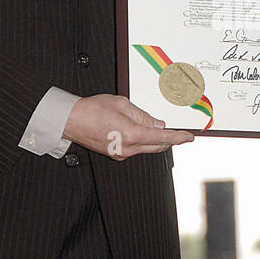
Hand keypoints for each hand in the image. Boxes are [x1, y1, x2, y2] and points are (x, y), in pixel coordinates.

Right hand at [63, 94, 194, 159]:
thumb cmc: (92, 110)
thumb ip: (143, 116)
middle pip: (157, 146)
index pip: (163, 137)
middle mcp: (127, 148)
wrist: (71, 121)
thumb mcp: (122, 104)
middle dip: (169, 140)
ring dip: (156, 140)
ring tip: (159, 128)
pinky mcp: (116, 154)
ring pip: (147, 148)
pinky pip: (136, 149)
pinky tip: (141, 132)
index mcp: (131, 134)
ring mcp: (121, 153)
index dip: (178, 137)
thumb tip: (157, 124)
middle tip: (178, 133)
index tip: (189, 137)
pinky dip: (143, 141)